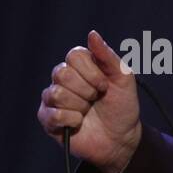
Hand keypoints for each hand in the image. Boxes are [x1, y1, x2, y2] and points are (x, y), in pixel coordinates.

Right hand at [38, 30, 141, 172]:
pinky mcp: (48, 119)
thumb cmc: (123, 107)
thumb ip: (108, 57)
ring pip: (57, 94)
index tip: (105, 85)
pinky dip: (72, 120)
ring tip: (88, 111)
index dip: (92, 72)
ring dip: (80, 106)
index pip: (74, 56)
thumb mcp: (124, 80)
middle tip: (95, 99)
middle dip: (87, 90)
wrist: (122, 138)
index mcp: (79, 66)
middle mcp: (62, 79)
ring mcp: (53, 99)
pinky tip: (79, 123)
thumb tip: (92, 34)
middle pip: (62, 73)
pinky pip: (53, 114)